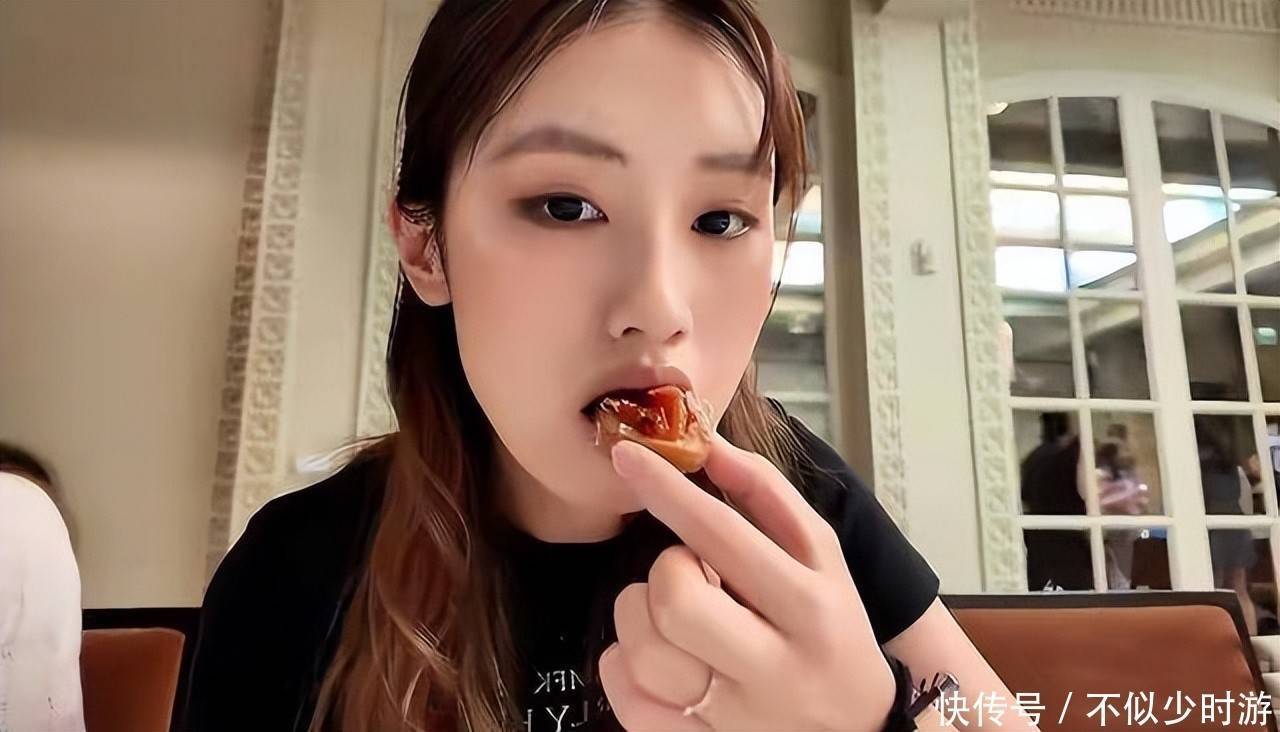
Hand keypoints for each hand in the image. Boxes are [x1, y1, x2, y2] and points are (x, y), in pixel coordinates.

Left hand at [599, 433, 897, 730]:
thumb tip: (708, 444)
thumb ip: (767, 496)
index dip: (667, 491)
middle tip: (688, 576)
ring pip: (641, 650)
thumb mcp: (823, 561)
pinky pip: (626, 698)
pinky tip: (658, 657)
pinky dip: (624, 665)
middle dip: (663, 573)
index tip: (628, 456)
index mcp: (811, 607)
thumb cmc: (832, 634)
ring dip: (639, 618)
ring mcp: (735, 719)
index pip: (723, 537)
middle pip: (673, 600)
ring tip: (675, 619)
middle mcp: (777, 669)